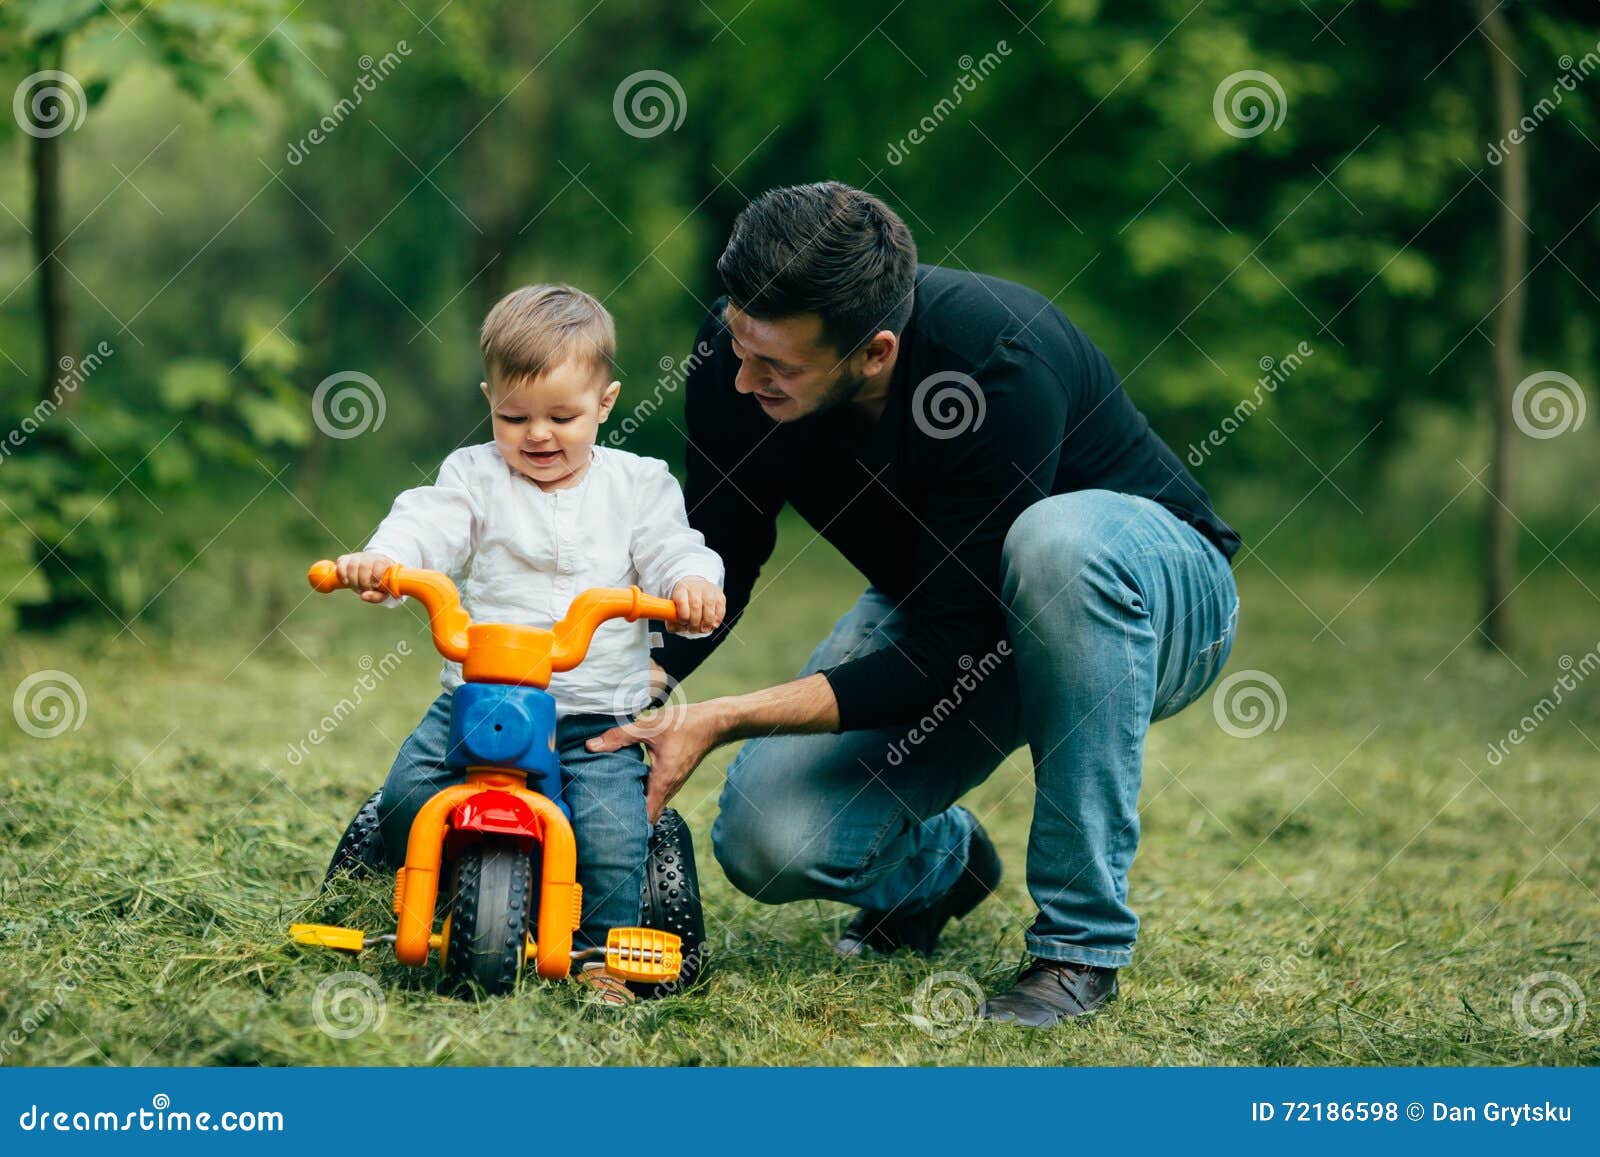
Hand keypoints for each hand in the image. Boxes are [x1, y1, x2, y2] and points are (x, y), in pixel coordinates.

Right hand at [335, 551, 397, 602]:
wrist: (372, 573)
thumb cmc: (379, 583)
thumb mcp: (382, 592)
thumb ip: (376, 596)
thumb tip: (363, 596)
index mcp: (383, 562)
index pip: (379, 565)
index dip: (376, 577)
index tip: (375, 586)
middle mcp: (370, 556)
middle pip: (364, 566)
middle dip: (363, 582)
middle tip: (364, 590)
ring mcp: (358, 556)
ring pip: (352, 565)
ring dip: (353, 580)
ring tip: (357, 588)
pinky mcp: (346, 558)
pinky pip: (341, 562)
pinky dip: (342, 573)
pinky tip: (346, 582)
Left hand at [586, 699, 723, 822]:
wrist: (715, 721)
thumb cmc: (685, 724)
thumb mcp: (648, 727)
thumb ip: (619, 737)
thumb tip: (591, 746)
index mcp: (663, 781)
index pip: (647, 816)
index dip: (631, 823)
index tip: (613, 823)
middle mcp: (670, 787)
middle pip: (650, 813)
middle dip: (631, 816)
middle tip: (608, 813)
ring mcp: (675, 782)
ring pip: (655, 802)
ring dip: (639, 803)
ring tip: (615, 799)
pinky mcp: (677, 775)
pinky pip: (660, 792)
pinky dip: (646, 792)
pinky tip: (632, 781)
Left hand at [667, 576, 725, 633]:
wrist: (695, 586)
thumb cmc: (684, 601)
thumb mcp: (673, 607)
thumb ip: (672, 620)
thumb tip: (678, 628)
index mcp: (681, 589)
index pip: (681, 602)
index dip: (683, 616)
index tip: (683, 623)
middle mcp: (696, 588)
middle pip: (696, 607)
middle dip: (694, 623)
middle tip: (692, 630)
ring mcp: (710, 591)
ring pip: (709, 611)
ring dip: (706, 625)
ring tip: (702, 629)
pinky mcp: (720, 596)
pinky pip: (720, 612)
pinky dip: (716, 622)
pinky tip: (710, 625)